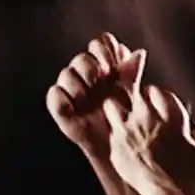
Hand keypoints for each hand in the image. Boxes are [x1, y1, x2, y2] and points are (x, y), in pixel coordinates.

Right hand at [46, 32, 145, 158]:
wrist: (117, 148)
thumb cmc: (127, 120)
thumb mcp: (133, 96)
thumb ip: (132, 75)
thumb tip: (140, 53)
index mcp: (106, 67)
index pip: (100, 46)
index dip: (104, 49)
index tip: (113, 59)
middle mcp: (87, 76)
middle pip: (82, 59)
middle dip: (89, 63)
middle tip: (100, 74)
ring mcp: (73, 92)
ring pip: (66, 74)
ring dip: (76, 79)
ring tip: (87, 91)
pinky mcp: (62, 109)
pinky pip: (54, 96)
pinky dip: (61, 96)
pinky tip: (75, 102)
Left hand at [102, 70, 194, 194]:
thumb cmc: (191, 175)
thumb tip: (188, 121)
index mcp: (170, 116)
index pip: (155, 91)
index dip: (155, 98)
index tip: (155, 106)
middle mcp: (147, 120)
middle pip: (132, 93)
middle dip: (135, 101)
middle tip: (139, 113)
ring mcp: (128, 133)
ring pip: (112, 106)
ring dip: (117, 111)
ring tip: (123, 121)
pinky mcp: (116, 148)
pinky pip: (111, 133)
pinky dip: (117, 137)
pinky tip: (125, 146)